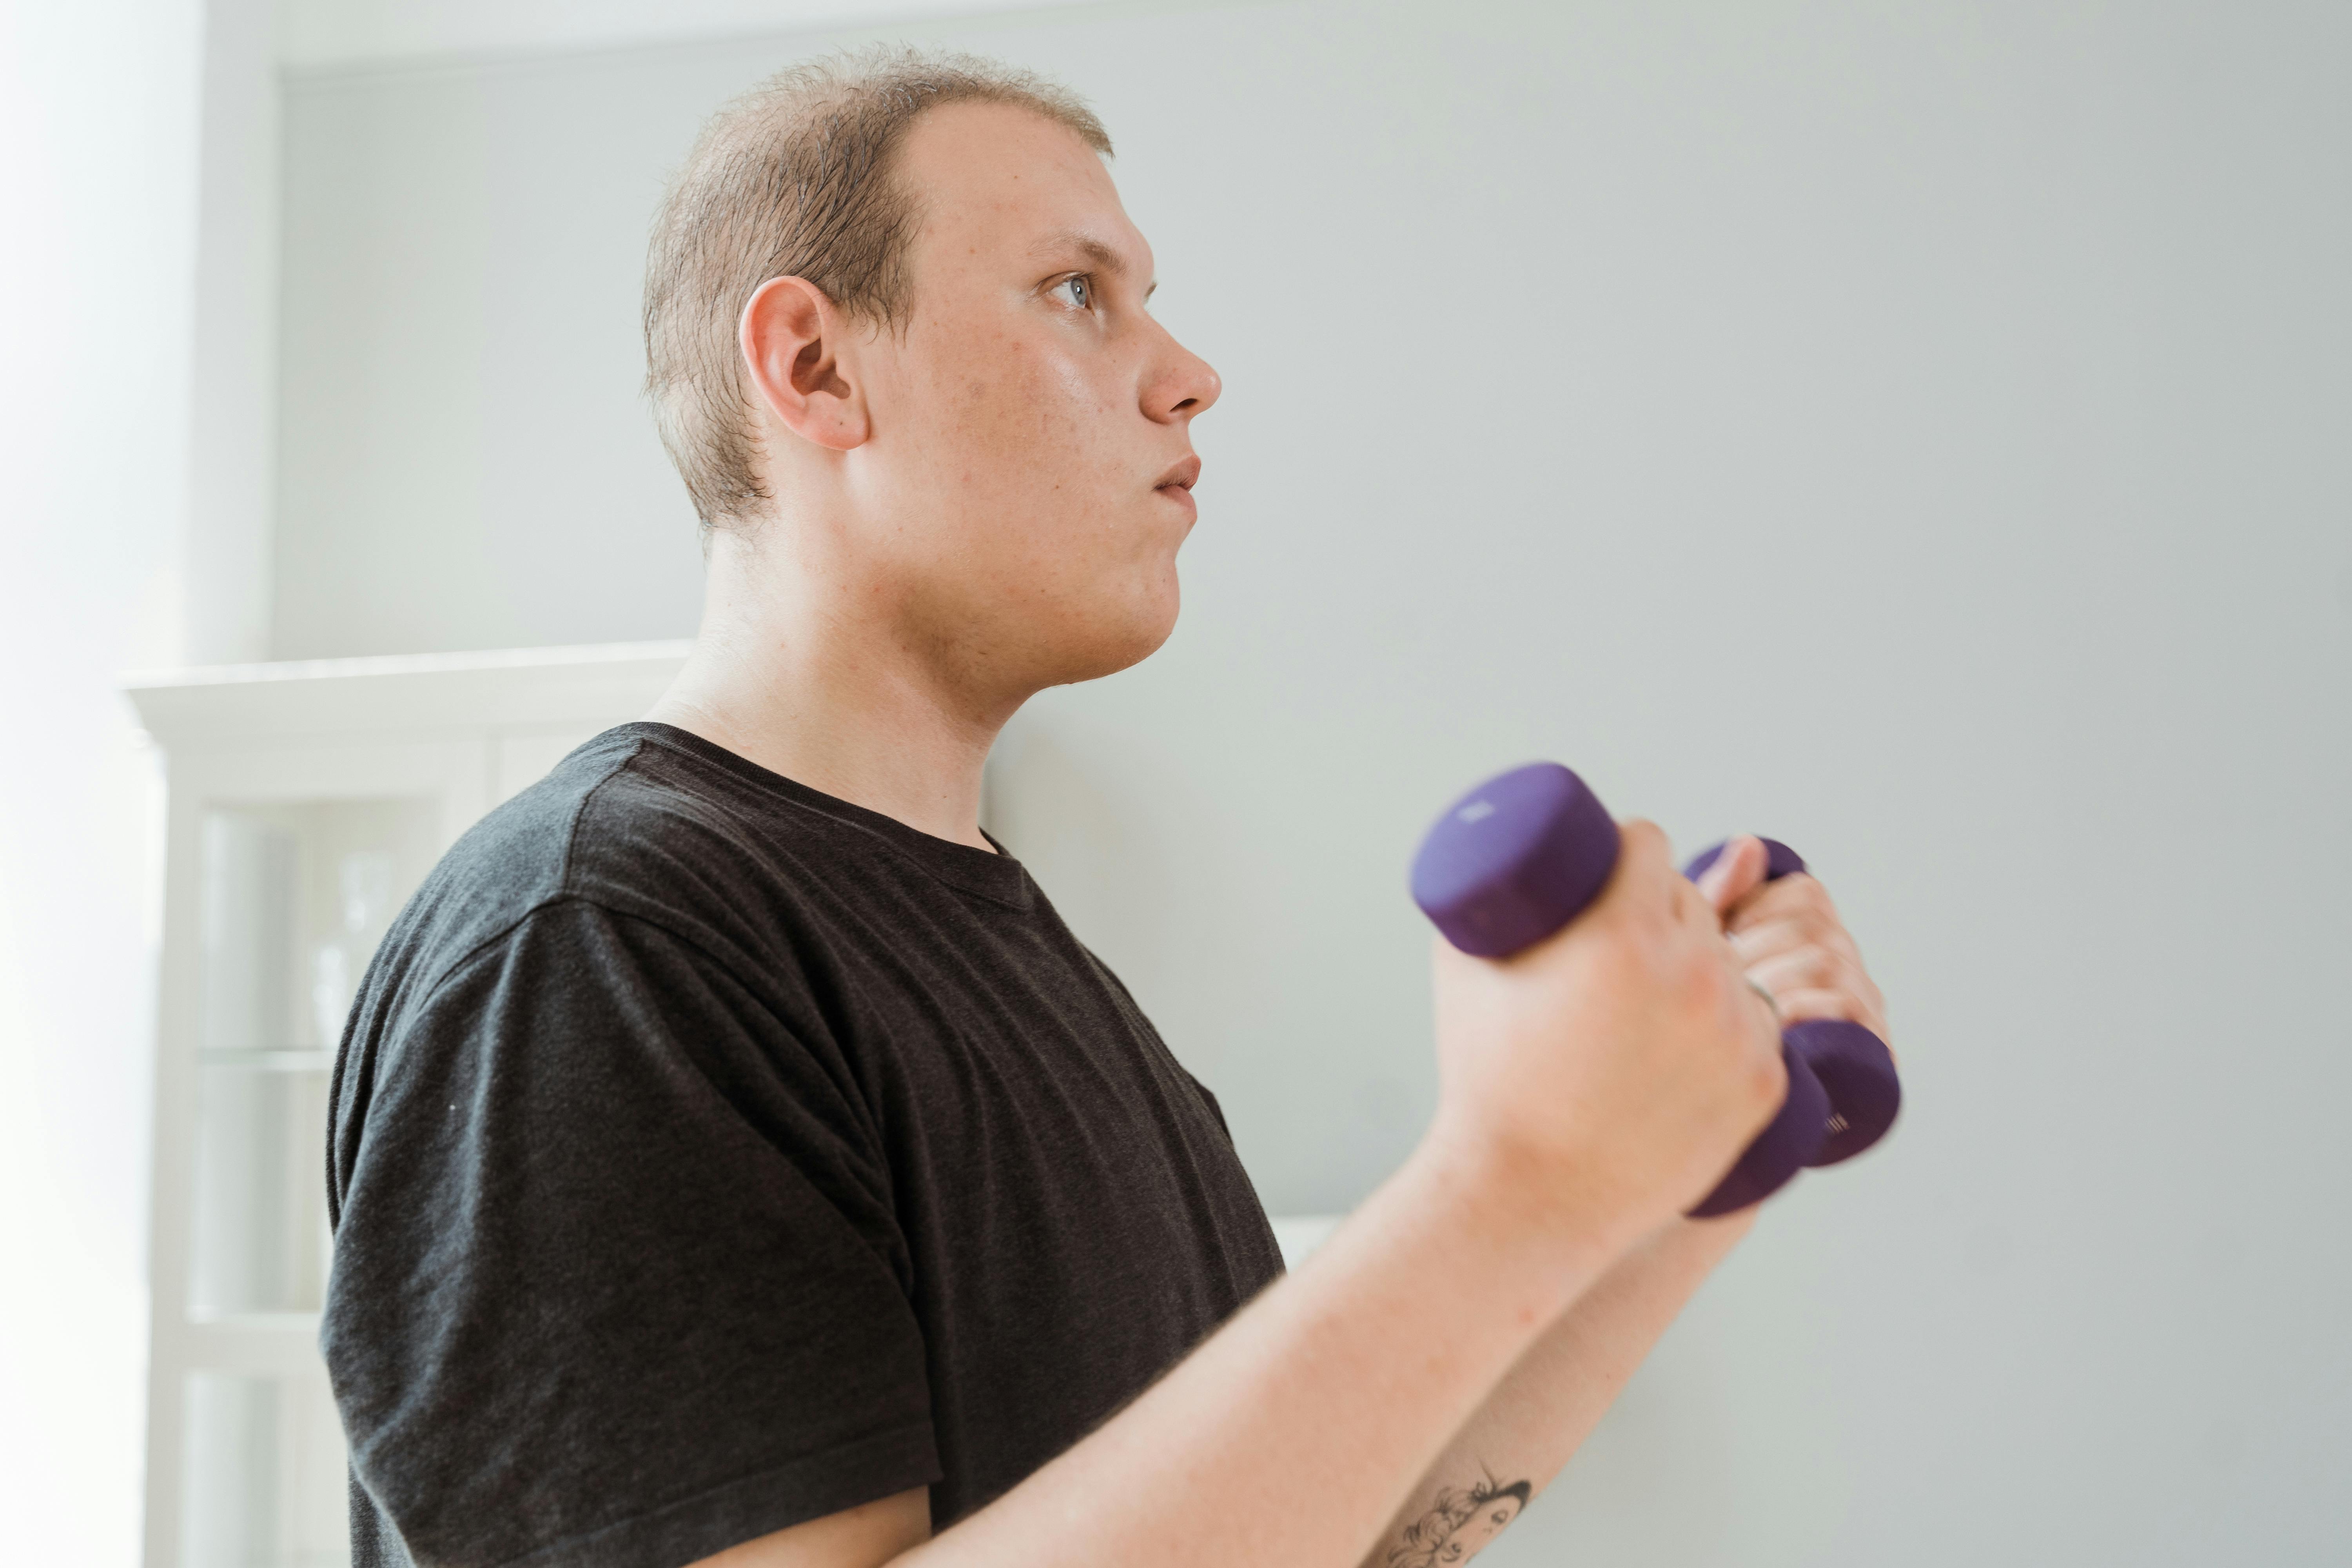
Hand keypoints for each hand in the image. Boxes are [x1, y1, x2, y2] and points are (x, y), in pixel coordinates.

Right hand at [1426, 820, 1787, 1256]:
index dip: (1630, 851)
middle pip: (1694, 902)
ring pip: (1733, 962)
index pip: (1652, 844)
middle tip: (1624, 949)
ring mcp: (1736, 1033)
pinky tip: (1694, 1041)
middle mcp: (1692, 975)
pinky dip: (1734, 1025)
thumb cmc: (1486, 1079)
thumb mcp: (1467, 968)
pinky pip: (1759, 1023)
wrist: (1527, 1196)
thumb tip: (1503, 861)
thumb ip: (1490, 899)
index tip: (1618, 871)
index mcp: (1621, 934)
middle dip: (1661, 913)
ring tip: (1653, 1004)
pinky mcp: (1763, 1085)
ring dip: (1703, 968)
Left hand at [1693, 837, 1892, 1060]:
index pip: (1805, 893)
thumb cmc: (1714, 1026)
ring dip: (1771, 981)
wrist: (1727, 1111)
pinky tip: (1765, 1028)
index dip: (1758, 907)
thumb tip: (1748, 844)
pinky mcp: (1870, 1045)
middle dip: (1757, 948)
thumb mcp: (1709, 959)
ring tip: (1735, 1007)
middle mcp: (1847, 963)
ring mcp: (1863, 1003)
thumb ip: (1723, 900)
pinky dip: (1799, 1013)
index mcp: (1814, 935)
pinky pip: (1843, 1007)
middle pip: (1812, 926)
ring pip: (1824, 962)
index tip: (1725, 935)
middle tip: (1720, 979)